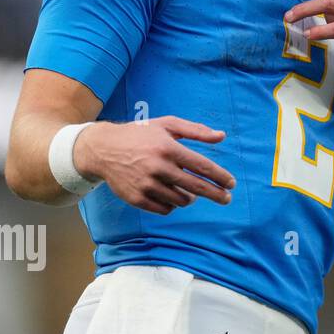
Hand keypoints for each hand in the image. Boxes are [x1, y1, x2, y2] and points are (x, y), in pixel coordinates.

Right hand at [75, 116, 234, 215]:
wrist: (103, 149)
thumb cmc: (140, 134)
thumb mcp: (167, 125)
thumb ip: (196, 130)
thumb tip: (222, 136)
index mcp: (168, 148)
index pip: (202, 166)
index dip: (220, 176)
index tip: (231, 183)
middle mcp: (157, 167)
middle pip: (196, 187)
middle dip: (216, 195)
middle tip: (227, 199)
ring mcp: (146, 185)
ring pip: (181, 200)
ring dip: (190, 198)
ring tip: (190, 192)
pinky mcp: (136, 198)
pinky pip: (165, 209)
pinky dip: (173, 204)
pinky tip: (172, 196)